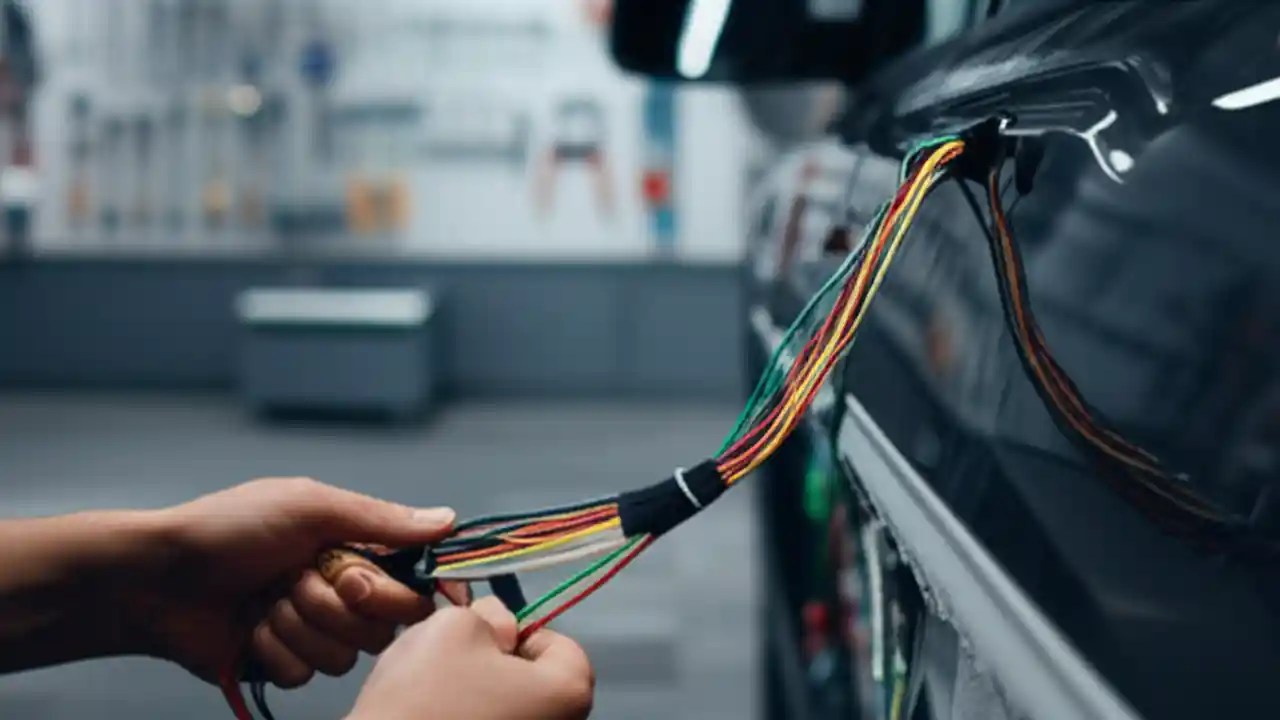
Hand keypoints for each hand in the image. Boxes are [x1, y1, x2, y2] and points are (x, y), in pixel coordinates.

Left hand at [139, 477, 456, 685]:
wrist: (156, 578)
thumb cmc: (228, 527)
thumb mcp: (309, 506)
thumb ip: (380, 519)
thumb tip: (449, 520)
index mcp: (355, 546)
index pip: (417, 578)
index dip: (422, 591)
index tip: (417, 596)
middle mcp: (343, 589)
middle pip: (389, 622)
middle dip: (341, 602)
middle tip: (304, 577)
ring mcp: (314, 628)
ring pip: (348, 654)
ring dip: (300, 625)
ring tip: (266, 599)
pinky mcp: (285, 662)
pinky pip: (307, 675)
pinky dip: (275, 650)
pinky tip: (249, 627)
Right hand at [348, 597, 594, 719]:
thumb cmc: (428, 693)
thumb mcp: (457, 624)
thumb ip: (488, 614)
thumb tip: (501, 628)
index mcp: (569, 693)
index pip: (558, 644)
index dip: (517, 631)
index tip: (478, 640)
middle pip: (535, 680)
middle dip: (496, 664)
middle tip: (453, 664)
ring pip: (507, 707)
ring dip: (477, 694)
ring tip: (436, 696)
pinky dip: (464, 718)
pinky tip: (433, 718)